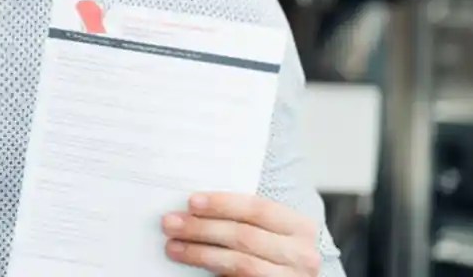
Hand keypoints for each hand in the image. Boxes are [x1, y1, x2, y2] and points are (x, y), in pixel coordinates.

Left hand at [162, 193, 321, 275]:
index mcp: (300, 226)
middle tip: (170, 223)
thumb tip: (194, 207)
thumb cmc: (273, 248)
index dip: (223, 204)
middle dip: (202, 228)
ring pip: (239, 263)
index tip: (191, 202)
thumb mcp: (268, 230)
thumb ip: (243, 219)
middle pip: (244, 235)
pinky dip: (212, 272)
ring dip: (200, 253)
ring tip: (173, 246)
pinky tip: (192, 265)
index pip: (258, 208)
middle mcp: (302, 254)